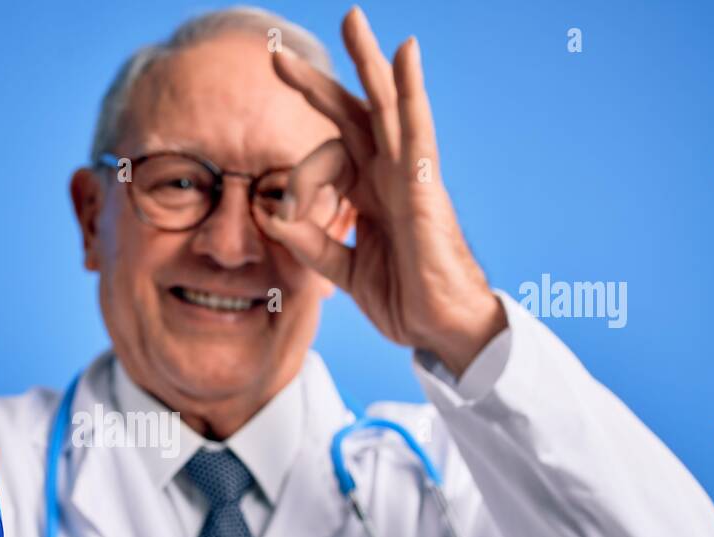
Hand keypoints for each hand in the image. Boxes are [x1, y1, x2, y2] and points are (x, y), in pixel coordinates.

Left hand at [257, 6, 505, 376]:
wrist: (441, 329)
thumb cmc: (405, 298)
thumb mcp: (343, 271)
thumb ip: (311, 243)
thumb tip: (272, 215)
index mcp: (369, 192)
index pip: (325, 154)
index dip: (295, 173)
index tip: (281, 204)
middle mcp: (388, 175)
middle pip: (351, 114)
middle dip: (315, 83)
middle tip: (277, 52)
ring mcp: (408, 176)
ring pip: (384, 106)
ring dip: (368, 62)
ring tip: (353, 20)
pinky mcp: (425, 186)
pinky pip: (416, 130)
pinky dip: (410, 91)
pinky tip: (406, 54)